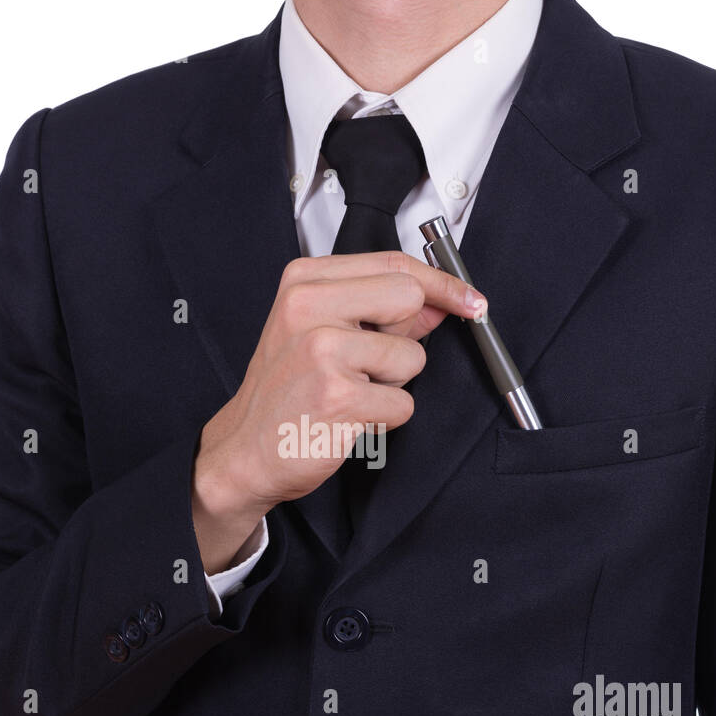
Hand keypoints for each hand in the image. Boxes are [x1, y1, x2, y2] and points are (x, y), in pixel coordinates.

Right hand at [192, 250, 485, 573]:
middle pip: (409, 299)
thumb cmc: (284, 393)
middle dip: (405, 337)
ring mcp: (323, 352)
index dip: (442, 284)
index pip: (394, 265)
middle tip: (369, 364)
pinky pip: (402, 404)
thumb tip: (440, 303)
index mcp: (304, 283)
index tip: (470, 300)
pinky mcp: (339, 396)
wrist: (245, 450)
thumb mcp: (319, 333)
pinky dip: (384, 419)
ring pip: (410, 358)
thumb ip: (380, 313)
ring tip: (349, 394)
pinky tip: (348, 419)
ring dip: (392, 385)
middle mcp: (309, 308)